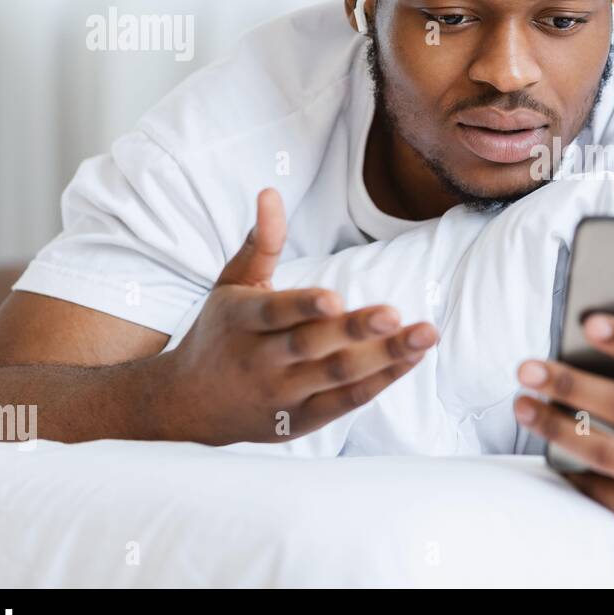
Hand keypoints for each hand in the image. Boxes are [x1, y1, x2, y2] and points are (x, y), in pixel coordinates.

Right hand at [164, 188, 436, 444]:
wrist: (188, 404)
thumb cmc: (220, 332)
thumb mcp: (231, 285)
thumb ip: (260, 243)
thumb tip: (270, 193)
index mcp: (240, 321)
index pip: (273, 313)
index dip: (303, 306)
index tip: (335, 298)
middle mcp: (259, 361)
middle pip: (312, 346)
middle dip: (355, 331)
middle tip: (394, 314)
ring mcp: (281, 395)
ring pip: (337, 377)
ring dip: (385, 357)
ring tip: (425, 334)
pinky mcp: (300, 421)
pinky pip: (345, 403)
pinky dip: (381, 381)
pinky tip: (413, 358)